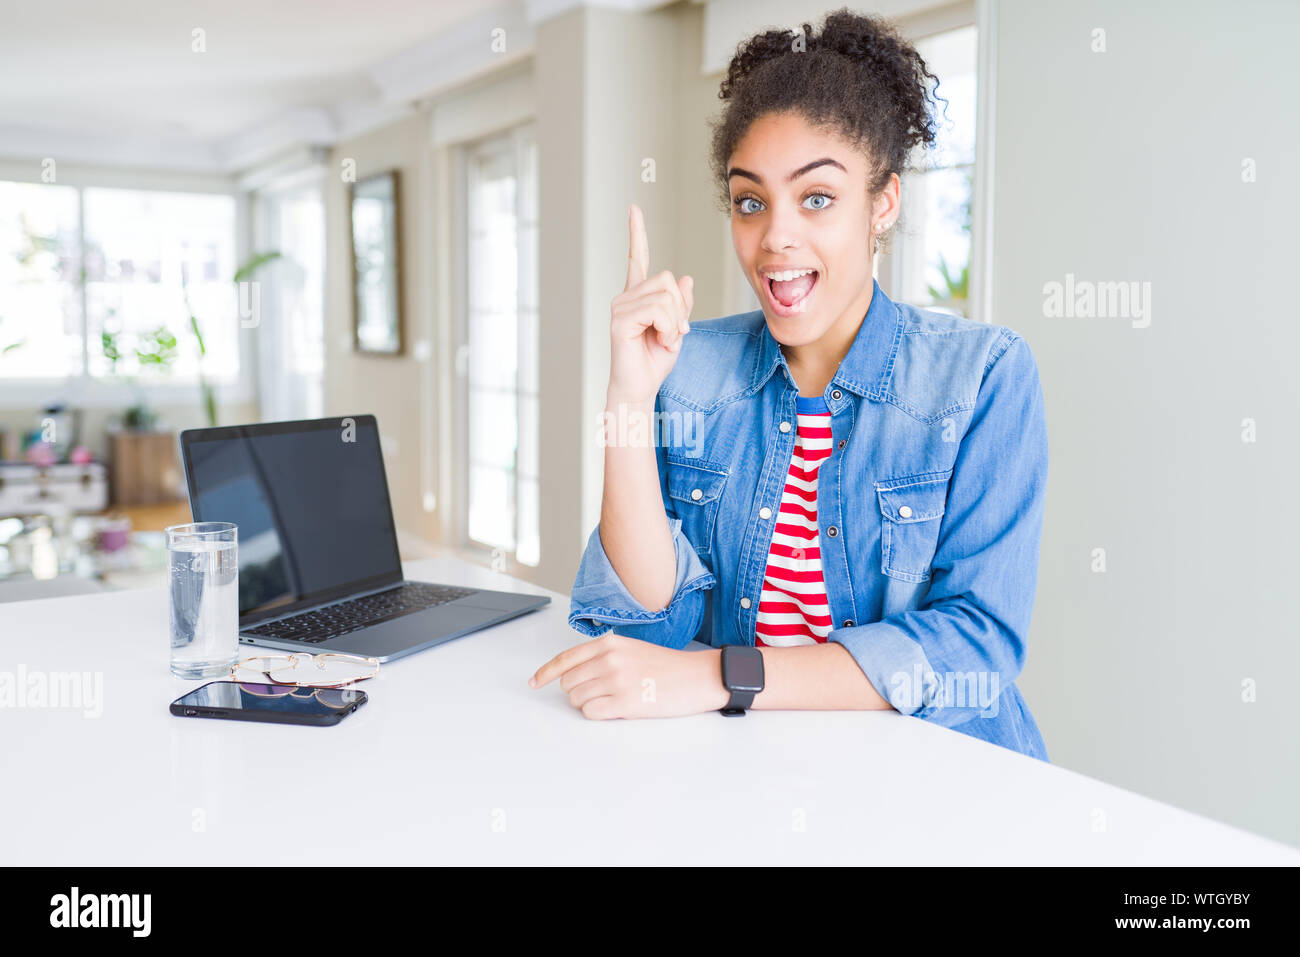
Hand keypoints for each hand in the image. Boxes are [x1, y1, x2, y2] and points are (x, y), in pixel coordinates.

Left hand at [529, 633, 727, 718]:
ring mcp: (616, 680)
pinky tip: (617, 709)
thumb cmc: (667, 666)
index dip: (545, 673)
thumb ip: (602, 655)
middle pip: (568, 683)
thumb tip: (573, 675)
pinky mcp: (625, 703)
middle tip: (601, 693)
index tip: (534, 682)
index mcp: (610, 643)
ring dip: (589, 703)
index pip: (565, 659)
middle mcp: (609, 659)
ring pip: (577, 699)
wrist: (697, 677)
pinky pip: (591, 713)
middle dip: (578, 692)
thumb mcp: (631, 649)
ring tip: (613, 700)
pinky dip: (598, 714)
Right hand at [607, 203, 694, 405]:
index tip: (633, 209)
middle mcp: (626, 296)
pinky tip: (658, 341)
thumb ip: (681, 304)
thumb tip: (685, 278)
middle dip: (679, 309)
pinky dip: (666, 328)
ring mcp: (620, 306)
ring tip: (664, 339)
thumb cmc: (654, 360)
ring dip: (674, 321)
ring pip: (664, 295)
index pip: (637, 257)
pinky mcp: (619, 320)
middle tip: (674, 333)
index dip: (636, 233)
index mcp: (639, 296)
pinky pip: (656, 310)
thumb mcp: (677, 328)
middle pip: (666, 280)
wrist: (640, 388)